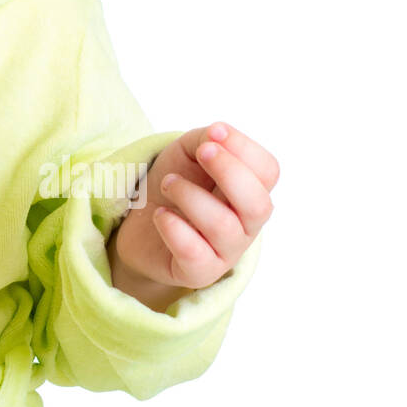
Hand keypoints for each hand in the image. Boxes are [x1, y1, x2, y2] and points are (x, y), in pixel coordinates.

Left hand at [110, 122, 277, 294]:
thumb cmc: (175, 184)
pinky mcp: (198, 272)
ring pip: (223, 226)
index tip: (212, 134)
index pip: (268, 172)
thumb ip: (206, 139)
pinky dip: (174, 228)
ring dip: (190, 195)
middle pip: (259, 205)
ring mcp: (224, 251)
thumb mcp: (188, 152)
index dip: (243, 148)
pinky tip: (161, 214)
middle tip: (201, 153)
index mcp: (249, 191)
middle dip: (229, 172)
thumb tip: (218, 134)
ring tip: (168, 184)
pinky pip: (195, 254)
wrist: (138, 224)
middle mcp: (245, 224)